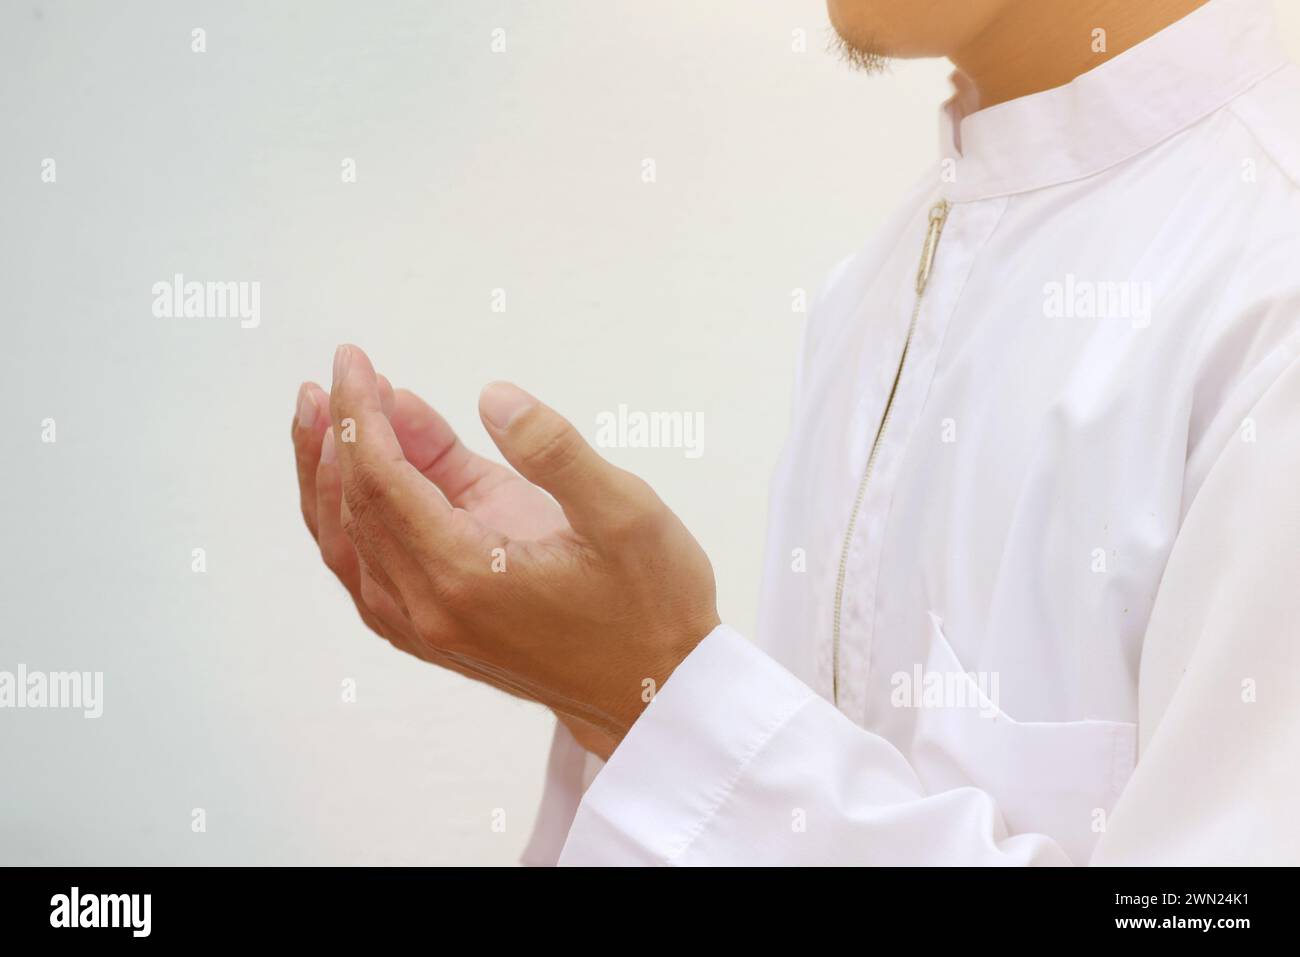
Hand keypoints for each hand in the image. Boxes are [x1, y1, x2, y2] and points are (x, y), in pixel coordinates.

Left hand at [326, 344, 720, 755]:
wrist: (661, 697)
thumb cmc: (653, 609)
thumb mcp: (625, 515)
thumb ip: (554, 451)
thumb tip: (493, 397)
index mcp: (465, 578)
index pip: (381, 483)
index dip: (361, 415)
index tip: (353, 361)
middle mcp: (432, 611)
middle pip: (354, 510)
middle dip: (338, 435)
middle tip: (335, 375)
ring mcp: (432, 628)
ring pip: (352, 545)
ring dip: (332, 479)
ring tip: (324, 417)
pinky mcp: (444, 632)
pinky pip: (375, 574)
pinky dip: (360, 519)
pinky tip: (375, 473)